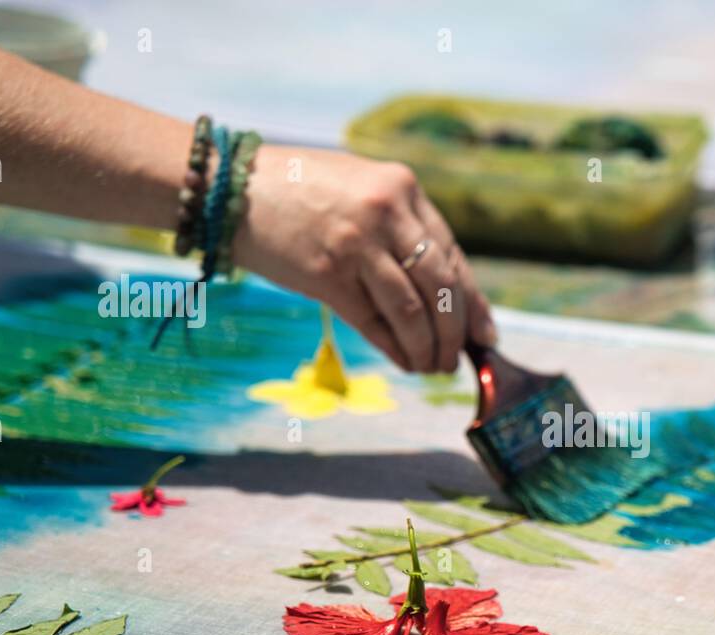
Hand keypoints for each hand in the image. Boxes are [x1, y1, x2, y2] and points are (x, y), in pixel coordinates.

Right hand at [233, 144, 495, 372]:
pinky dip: (395, 348)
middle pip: (440, 286)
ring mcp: (356, 244)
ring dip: (427, 348)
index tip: (485, 332)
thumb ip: (400, 225)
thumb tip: (441, 290)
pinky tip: (405, 362)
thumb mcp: (360, 187)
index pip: (452, 254)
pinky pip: (374, 323)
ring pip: (412, 311)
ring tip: (432, 367)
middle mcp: (386, 212)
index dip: (472, 300)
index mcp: (402, 187)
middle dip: (455, 331)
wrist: (229, 188)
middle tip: (458, 358)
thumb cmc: (298, 191)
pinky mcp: (327, 276)